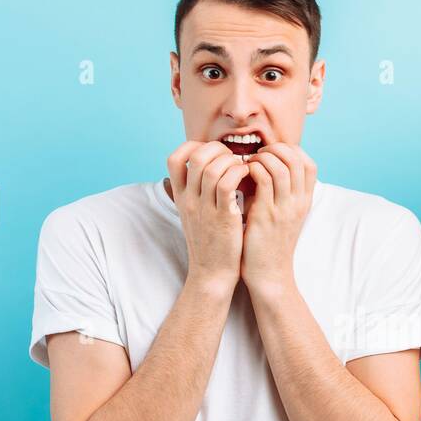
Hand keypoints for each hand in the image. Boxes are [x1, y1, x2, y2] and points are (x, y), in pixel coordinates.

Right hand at [167, 140, 250, 290]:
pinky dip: (239, 173)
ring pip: (212, 167)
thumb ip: (197, 192)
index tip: (212, 152)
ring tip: (242, 168)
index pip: (173, 159)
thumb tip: (209, 168)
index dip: (192, 147)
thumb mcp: (195, 215)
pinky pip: (227, 184)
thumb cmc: (210, 243)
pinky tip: (247, 177)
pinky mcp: (222, 218)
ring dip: (232, 161)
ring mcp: (204, 209)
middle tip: (232, 158)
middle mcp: (190, 200)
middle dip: (218, 149)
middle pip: (196, 156)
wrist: (212, 274)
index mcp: (181, 197)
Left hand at [241, 142, 316, 291]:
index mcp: (304, 202)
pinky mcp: (268, 215)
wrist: (269, 275)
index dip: (291, 151)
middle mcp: (298, 202)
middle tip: (257, 155)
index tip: (271, 155)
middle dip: (275, 149)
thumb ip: (275, 194)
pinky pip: (264, 179)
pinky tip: (242, 175)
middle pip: (297, 158)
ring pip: (281, 165)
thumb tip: (259, 170)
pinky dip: (253, 169)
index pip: (308, 164)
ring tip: (248, 164)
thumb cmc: (268, 245)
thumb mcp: (280, 216)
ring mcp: (285, 208)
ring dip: (262, 157)